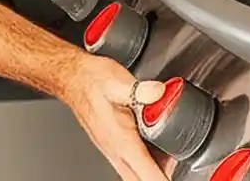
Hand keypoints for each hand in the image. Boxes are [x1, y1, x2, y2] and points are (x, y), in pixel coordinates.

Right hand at [61, 54, 168, 180]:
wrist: (74, 78)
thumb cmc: (92, 81)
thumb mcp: (119, 82)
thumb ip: (142, 90)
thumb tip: (160, 93)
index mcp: (122, 141)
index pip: (147, 175)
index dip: (162, 179)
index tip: (172, 174)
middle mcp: (117, 151)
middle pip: (142, 180)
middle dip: (160, 176)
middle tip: (175, 161)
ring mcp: (114, 150)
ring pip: (136, 175)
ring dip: (152, 170)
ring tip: (170, 154)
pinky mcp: (113, 145)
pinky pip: (131, 164)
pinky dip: (146, 162)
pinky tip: (156, 146)